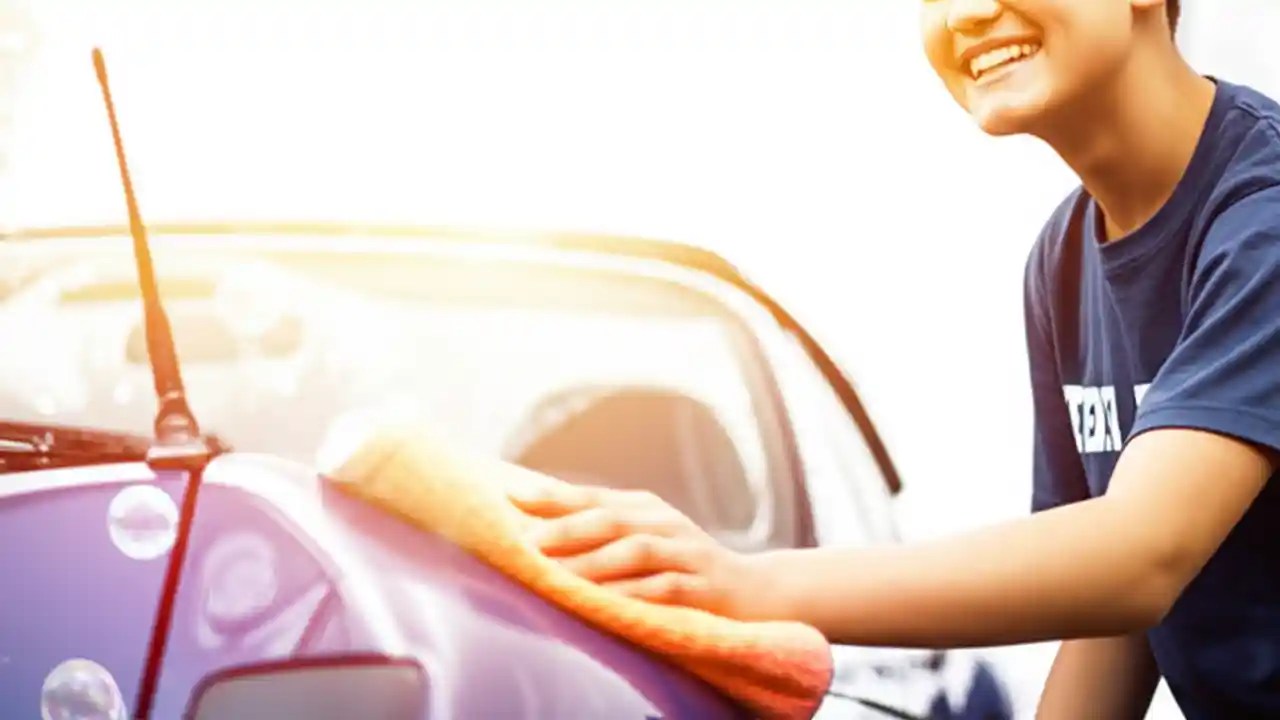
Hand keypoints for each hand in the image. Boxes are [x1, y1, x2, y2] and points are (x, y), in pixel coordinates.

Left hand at [509, 480, 754, 617]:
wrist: (756, 588)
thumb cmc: (684, 563)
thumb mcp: (646, 538)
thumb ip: (603, 530)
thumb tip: (537, 525)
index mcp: (646, 508)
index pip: (593, 497)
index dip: (553, 496)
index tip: (511, 496)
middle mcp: (665, 523)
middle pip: (612, 519)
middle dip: (568, 528)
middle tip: (529, 541)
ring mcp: (687, 552)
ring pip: (637, 551)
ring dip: (596, 560)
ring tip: (561, 572)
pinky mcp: (705, 586)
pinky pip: (668, 587)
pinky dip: (638, 591)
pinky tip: (611, 599)